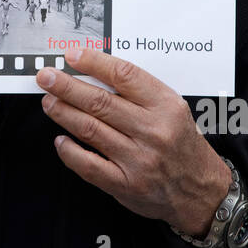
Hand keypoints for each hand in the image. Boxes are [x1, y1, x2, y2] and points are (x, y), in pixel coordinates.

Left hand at [37, 46, 231, 235]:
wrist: (202, 190)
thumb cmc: (182, 144)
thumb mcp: (172, 109)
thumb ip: (138, 93)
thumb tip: (93, 74)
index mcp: (165, 106)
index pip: (124, 75)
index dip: (93, 63)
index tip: (71, 56)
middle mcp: (153, 131)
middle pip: (100, 102)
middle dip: (66, 87)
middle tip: (46, 77)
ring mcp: (138, 159)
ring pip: (90, 129)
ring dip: (63, 113)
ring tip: (49, 102)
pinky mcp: (126, 184)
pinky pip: (88, 165)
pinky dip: (69, 151)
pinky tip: (60, 140)